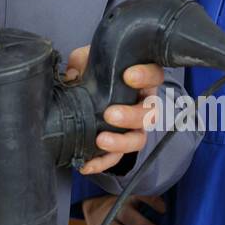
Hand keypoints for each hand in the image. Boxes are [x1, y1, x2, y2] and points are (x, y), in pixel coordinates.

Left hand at [64, 45, 164, 173]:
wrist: (90, 92)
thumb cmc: (96, 72)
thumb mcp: (88, 60)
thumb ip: (81, 61)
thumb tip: (71, 75)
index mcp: (142, 81)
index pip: (154, 75)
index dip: (145, 76)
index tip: (128, 76)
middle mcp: (143, 105)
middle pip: (150, 113)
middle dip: (131, 116)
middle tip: (110, 115)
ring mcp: (135, 128)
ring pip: (138, 139)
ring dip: (121, 142)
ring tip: (100, 140)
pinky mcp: (120, 145)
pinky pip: (116, 158)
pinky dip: (102, 163)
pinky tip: (86, 165)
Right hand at [80, 193, 166, 224]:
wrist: (94, 215)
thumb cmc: (122, 212)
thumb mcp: (132, 203)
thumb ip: (147, 207)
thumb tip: (169, 218)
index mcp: (125, 199)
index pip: (138, 195)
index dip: (151, 201)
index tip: (164, 210)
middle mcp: (113, 211)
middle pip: (127, 216)